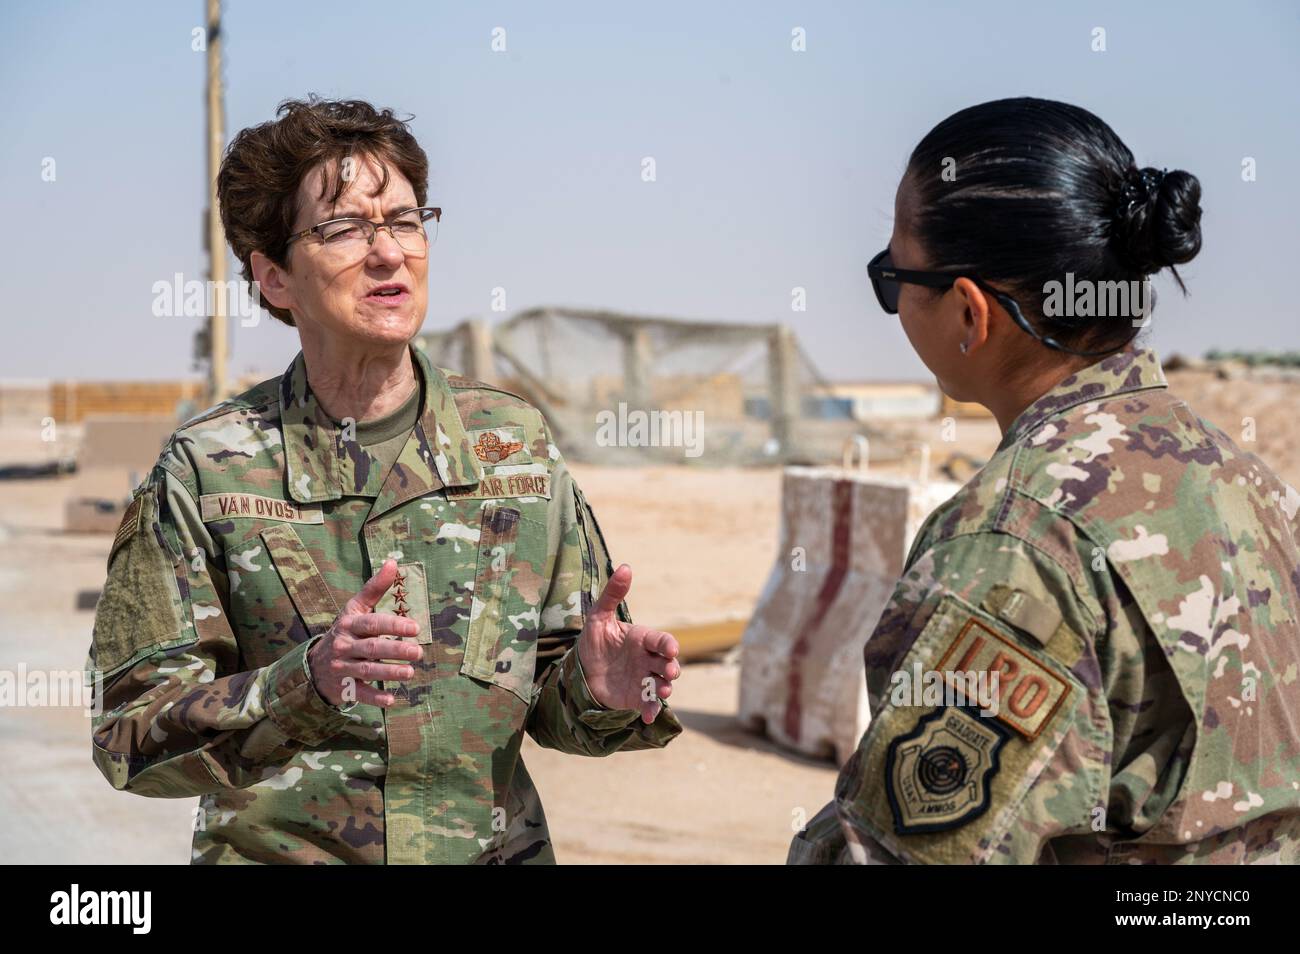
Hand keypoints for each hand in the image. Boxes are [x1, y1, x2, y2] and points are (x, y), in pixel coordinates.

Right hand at [307, 559, 422, 708]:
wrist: (315, 665)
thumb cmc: (345, 632)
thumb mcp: (355, 609)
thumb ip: (374, 588)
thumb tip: (393, 562)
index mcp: (349, 624)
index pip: (372, 623)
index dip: (393, 625)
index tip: (416, 627)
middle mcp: (343, 645)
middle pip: (372, 648)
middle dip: (396, 650)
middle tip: (418, 652)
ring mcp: (342, 668)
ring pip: (367, 670)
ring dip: (389, 673)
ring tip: (410, 672)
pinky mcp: (343, 688)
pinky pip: (359, 694)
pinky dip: (375, 697)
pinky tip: (392, 699)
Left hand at [576, 564, 681, 722]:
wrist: (581, 671)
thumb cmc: (594, 641)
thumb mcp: (598, 617)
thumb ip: (612, 594)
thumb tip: (625, 567)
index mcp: (643, 639)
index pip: (661, 640)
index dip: (668, 644)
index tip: (671, 649)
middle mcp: (648, 659)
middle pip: (667, 663)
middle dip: (671, 667)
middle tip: (670, 672)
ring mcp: (645, 679)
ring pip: (662, 684)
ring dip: (666, 688)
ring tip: (664, 691)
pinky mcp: (637, 698)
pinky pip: (649, 704)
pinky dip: (652, 710)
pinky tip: (648, 718)